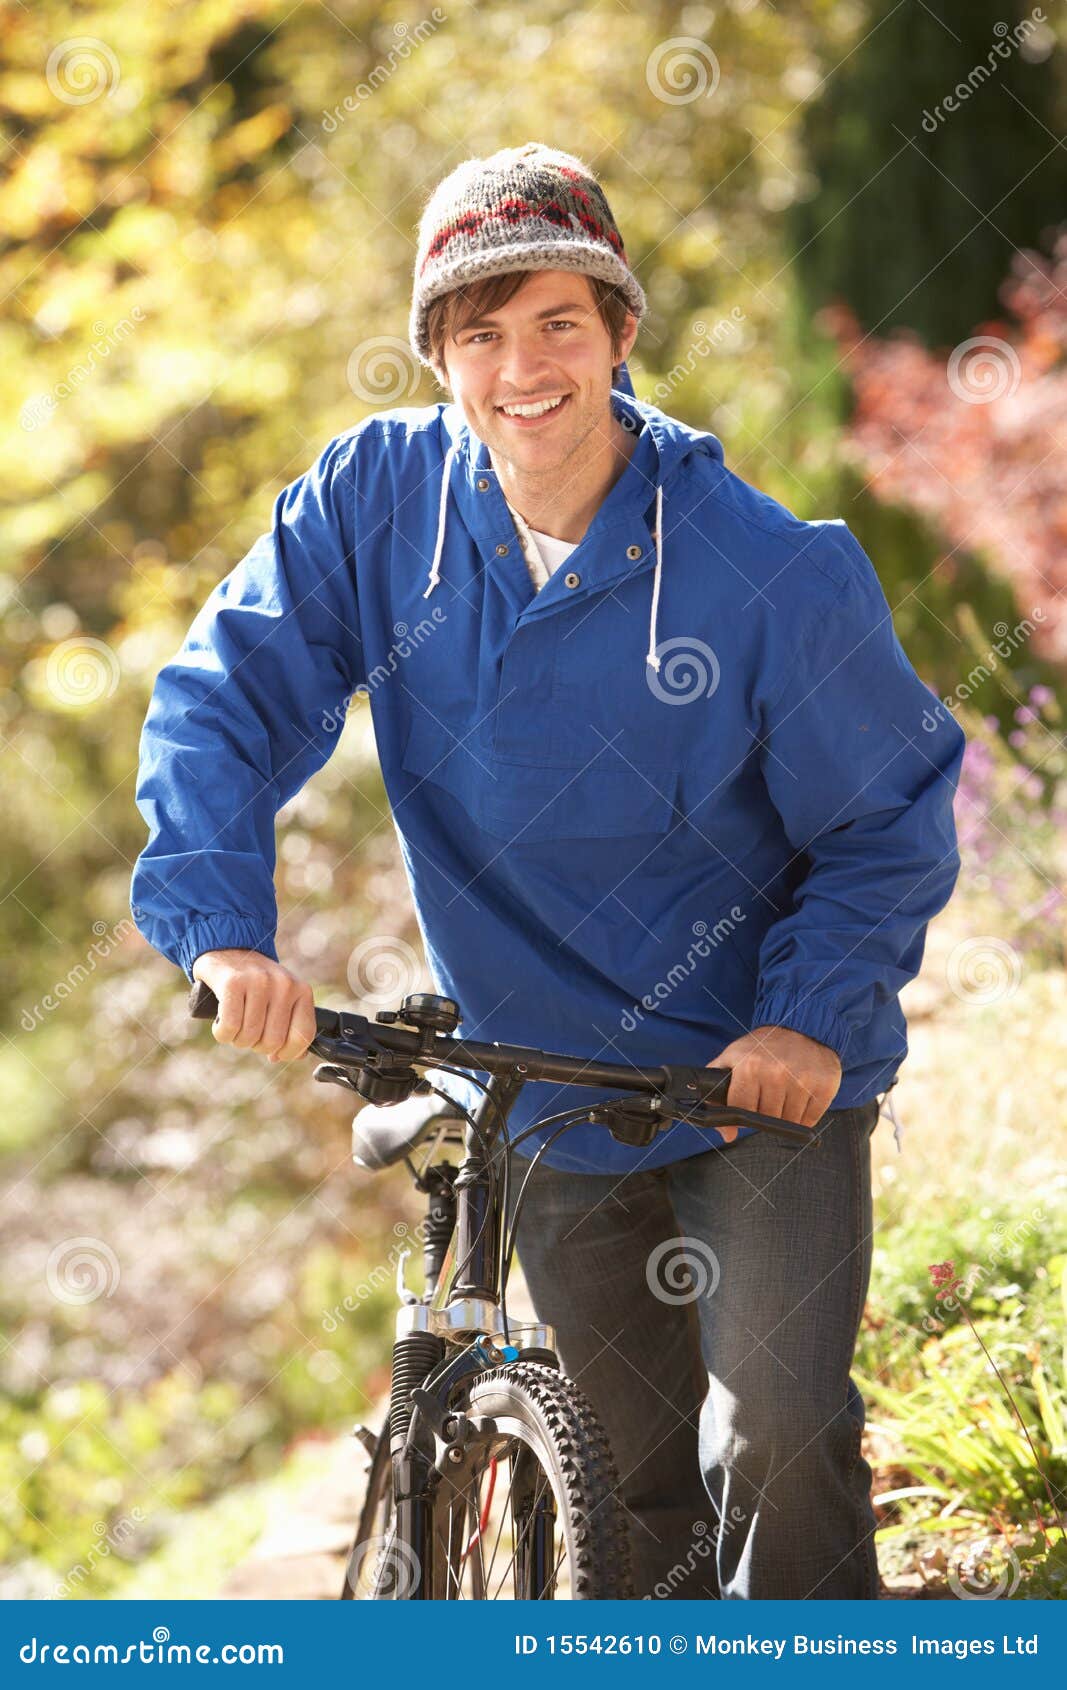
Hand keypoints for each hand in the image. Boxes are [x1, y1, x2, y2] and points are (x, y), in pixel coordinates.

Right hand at [191, 948, 316, 1062]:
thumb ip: (290, 1025)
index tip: (275, 1053)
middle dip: (256, 1045)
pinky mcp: (233, 983)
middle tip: (248, 1032)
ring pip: (249, 1037)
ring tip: (234, 1024)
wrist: (228, 949)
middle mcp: (284, 985)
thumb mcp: (281, 998)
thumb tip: (288, 1057)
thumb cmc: (255, 982)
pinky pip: (229, 1027)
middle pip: (272, 1041)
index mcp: (301, 990)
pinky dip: (222, 1033)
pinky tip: (220, 1022)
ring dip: (237, 1039)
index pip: (303, 1036)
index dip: (288, 1052)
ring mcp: (259, 982)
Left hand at [706, 1024, 841, 1144]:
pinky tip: (800, 1096)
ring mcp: (802, 1081)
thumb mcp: (732, 1057)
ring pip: (789, 1122)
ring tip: (785, 1093)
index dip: (743, 1111)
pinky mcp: (824, 1086)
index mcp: (750, 1066)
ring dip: (786, 1115)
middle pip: (766, 1119)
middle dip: (765, 1112)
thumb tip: (727, 1134)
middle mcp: (776, 1073)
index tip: (749, 1102)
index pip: (742, 1111)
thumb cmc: (763, 1046)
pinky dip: (805, 1116)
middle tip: (769, 1094)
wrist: (800, 1026)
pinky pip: (810, 1120)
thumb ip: (717, 1095)